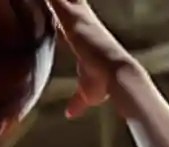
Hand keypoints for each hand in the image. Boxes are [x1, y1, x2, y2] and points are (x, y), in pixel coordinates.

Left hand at [46, 0, 139, 118]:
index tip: (54, 10)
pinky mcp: (74, 20)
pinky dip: (51, 1)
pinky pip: (57, 3)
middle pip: (70, 5)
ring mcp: (80, 21)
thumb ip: (77, 102)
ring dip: (56, 0)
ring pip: (65, 2)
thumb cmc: (104, 85)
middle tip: (50, 0)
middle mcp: (85, 26)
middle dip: (61, 3)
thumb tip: (70, 114)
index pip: (69, 23)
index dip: (60, 15)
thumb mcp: (87, 94)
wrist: (118, 77)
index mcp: (85, 38)